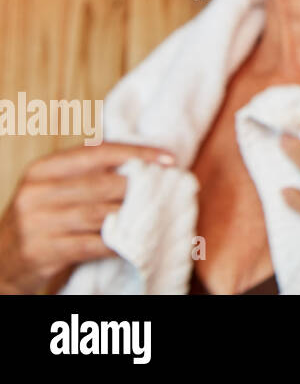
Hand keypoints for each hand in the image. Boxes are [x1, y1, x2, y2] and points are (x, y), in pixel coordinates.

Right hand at [0, 143, 175, 293]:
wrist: (1, 261)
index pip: (98, 152)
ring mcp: (37, 224)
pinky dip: (118, 243)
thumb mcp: (53, 189)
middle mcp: (36, 193)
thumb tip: (142, 160)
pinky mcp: (42, 252)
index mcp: (42, 170)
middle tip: (165, 190)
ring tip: (155, 213)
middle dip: (139, 188)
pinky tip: (134, 242)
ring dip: (133, 216)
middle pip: (103, 185)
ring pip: (100, 215)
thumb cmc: (40, 219)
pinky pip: (92, 245)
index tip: (168, 158)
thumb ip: (87, 173)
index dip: (137, 153)